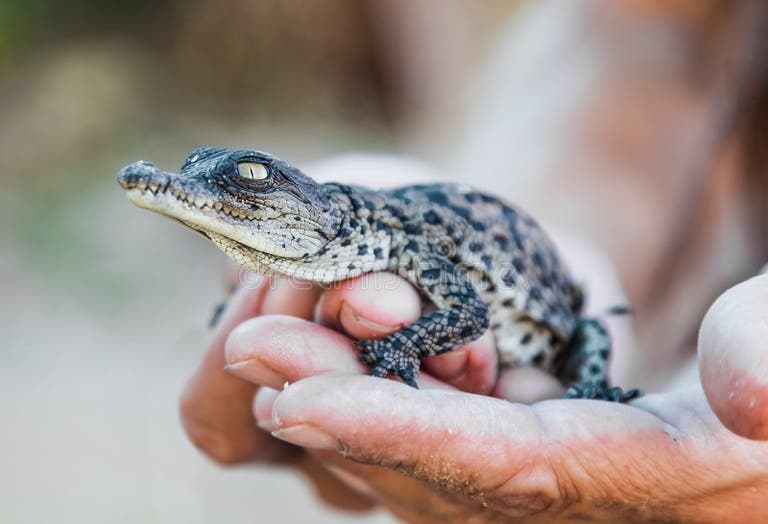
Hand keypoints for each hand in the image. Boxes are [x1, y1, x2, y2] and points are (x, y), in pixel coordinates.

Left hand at [180, 258, 767, 523]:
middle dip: (332, 409)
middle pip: (424, 461)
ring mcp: (526, 495)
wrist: (757, 434)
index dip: (398, 430)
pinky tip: (306, 385)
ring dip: (330, 409)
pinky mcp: (511, 474)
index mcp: (630, 474)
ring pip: (407, 462)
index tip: (301, 397)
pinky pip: (419, 455)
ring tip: (258, 355)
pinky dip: (359, 418)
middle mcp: (560, 503)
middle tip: (250, 348)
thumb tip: (749, 397)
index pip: (496, 461)